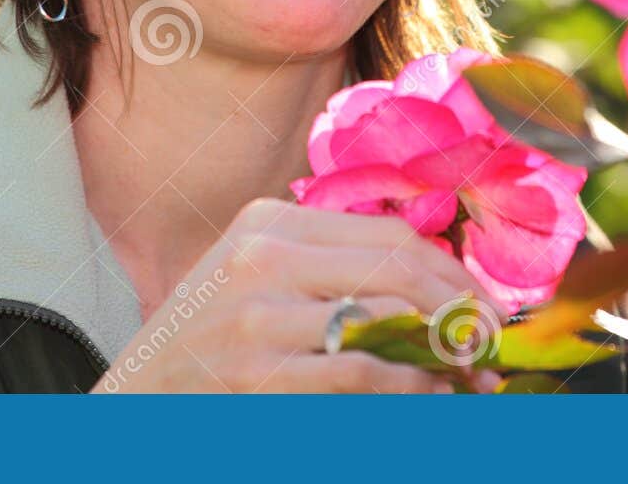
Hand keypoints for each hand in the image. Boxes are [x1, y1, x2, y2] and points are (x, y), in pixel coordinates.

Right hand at [93, 198, 505, 392]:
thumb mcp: (255, 281)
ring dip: (446, 352)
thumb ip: (330, 269)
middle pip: (398, 265)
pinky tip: (432, 397)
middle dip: (461, 308)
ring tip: (472, 379)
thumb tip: (436, 285)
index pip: (390, 234)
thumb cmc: (207, 345)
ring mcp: (258, 314)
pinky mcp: (259, 372)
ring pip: (388, 315)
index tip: (487, 307)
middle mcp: (264, 255)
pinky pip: (362, 370)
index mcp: (270, 223)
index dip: (453, 273)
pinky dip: (411, 385)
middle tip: (493, 346)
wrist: (133, 404)